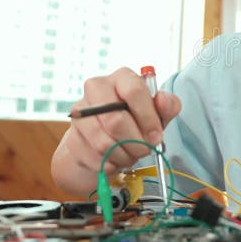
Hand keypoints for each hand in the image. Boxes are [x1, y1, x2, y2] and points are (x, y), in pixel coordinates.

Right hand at [65, 67, 181, 175]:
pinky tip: (117, 159)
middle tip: (146, 150)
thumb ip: (167, 106)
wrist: (106, 141)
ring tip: (132, 154)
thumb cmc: (136, 122)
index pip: (134, 90)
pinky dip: (111, 164)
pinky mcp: (73, 136)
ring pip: (104, 143)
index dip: (147, 117)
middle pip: (115, 120)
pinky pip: (95, 157)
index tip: (156, 136)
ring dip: (124, 156)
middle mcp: (97, 88)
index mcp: (122, 77)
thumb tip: (163, 100)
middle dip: (136, 142)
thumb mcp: (158, 114)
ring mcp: (80, 112)